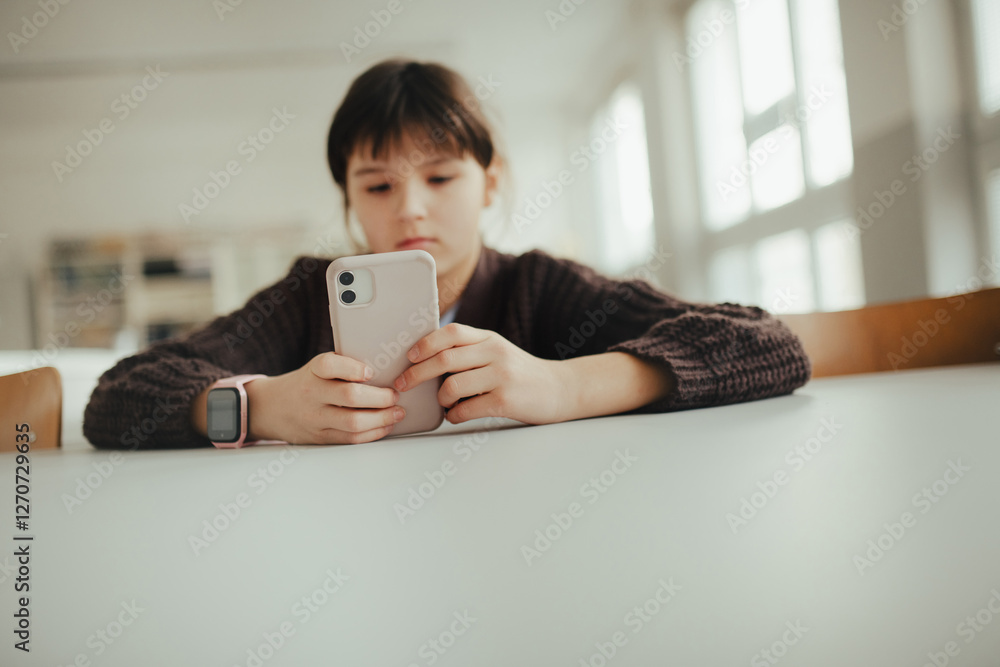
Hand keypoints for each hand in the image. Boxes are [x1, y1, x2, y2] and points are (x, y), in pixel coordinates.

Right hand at [247, 352, 404, 443]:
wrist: (271, 408)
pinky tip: (385, 426)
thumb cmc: (305, 384)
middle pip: (349, 396)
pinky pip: (351, 439)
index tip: (371, 372)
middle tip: (395, 395)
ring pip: (353, 422)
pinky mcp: (320, 437)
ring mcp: (315, 419)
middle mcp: (312, 394)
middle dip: (380, 397)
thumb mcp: (316, 369)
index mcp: (313, 372)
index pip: (329, 365)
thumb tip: (385, 368)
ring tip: (397, 413)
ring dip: (382, 419)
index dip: (353, 368)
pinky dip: (373, 433)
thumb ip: (342, 367)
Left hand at [393, 323, 568, 424]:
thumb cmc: (522, 374)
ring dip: (439, 398)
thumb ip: (470, 350)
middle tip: (404, 384)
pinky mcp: (505, 400)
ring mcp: (501, 376)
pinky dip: (454, 415)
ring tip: (444, 403)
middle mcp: (495, 353)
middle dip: (416, 373)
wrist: (561, 390)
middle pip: (444, 358)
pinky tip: (457, 415)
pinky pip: (466, 409)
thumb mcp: (498, 351)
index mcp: (489, 338)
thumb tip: (426, 358)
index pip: (452, 332)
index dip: (425, 343)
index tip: (409, 357)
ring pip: (452, 385)